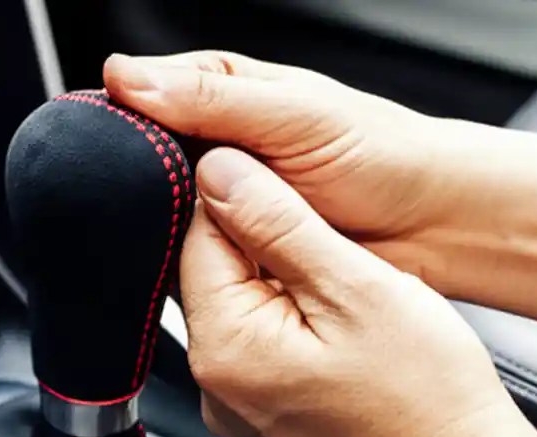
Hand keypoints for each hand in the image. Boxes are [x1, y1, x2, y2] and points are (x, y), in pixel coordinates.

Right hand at [103, 51, 462, 279]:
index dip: (123, 118)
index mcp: (225, 90)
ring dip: (166, 221)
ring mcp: (225, 196)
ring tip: (169, 228)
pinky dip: (187, 256)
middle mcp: (219, 142)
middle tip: (143, 195)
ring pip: (166, 208)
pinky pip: (191, 252)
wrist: (432, 228)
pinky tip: (185, 260)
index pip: (147, 95)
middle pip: (148, 158)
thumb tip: (126, 77)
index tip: (104, 143)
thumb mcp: (292, 114)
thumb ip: (211, 99)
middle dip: (143, 178)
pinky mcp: (234, 246)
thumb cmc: (381, 155)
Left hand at [181, 147, 536, 436]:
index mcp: (223, 351)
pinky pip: (259, 342)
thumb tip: (217, 170)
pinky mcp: (262, 415)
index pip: (196, 238)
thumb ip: (276, 221)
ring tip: (345, 286)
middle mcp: (214, 386)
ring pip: (237, 304)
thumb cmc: (427, 396)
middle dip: (262, 240)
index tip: (290, 186)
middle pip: (211, 272)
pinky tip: (339, 320)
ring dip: (280, 277)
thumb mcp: (355, 285)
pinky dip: (290, 316)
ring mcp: (237, 406)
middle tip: (332, 241)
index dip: (241, 196)